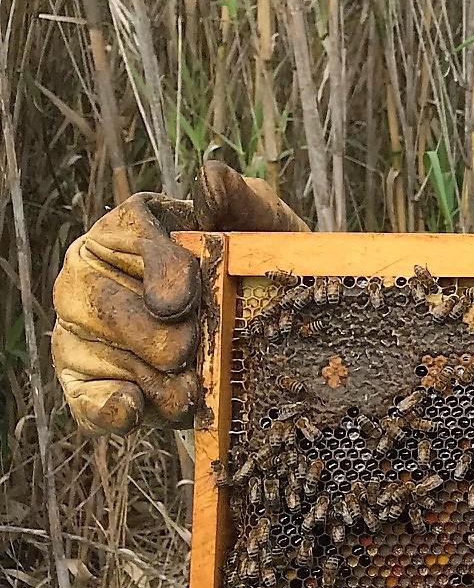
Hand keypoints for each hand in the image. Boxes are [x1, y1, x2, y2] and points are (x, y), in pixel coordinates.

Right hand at [53, 162, 306, 433]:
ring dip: (150, 375)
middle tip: (194, 347)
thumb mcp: (267, 230)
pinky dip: (107, 407)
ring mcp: (85, 328)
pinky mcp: (90, 379)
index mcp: (132, 228)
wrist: (276, 329)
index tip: (185, 299)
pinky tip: (132, 409)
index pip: (128, 235)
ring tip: (192, 385)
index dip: (157, 268)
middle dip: (154, 333)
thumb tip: (211, 178)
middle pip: (100, 300)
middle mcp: (94, 274)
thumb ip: (243, 200)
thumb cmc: (261, 268)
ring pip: (94, 351)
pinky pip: (83, 397)